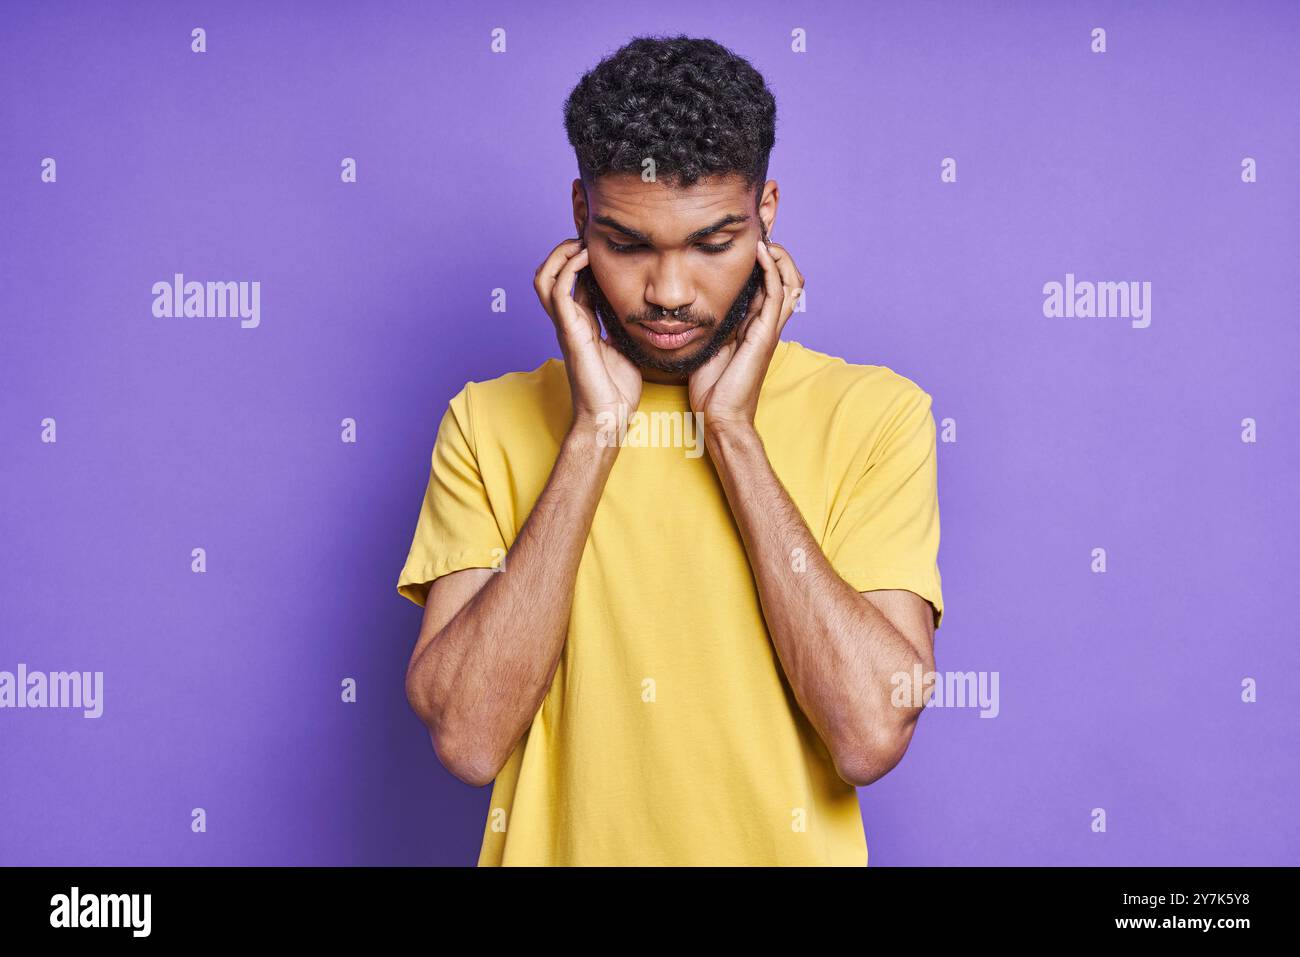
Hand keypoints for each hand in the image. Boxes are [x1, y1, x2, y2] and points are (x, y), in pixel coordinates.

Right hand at [534, 238, 642, 433]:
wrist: (609, 417)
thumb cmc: (618, 390)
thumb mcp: (626, 346)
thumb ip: (625, 326)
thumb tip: (640, 309)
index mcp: (581, 323)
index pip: (572, 281)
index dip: (581, 258)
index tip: (601, 243)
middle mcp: (569, 321)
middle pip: (549, 274)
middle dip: (563, 250)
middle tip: (586, 236)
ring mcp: (566, 326)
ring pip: (545, 278)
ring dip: (560, 254)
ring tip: (580, 242)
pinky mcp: (570, 332)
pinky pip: (558, 292)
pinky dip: (568, 269)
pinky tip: (585, 258)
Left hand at [688, 236, 802, 432]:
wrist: (720, 416)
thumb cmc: (711, 388)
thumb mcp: (709, 344)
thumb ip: (712, 323)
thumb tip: (694, 302)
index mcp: (754, 326)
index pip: (769, 285)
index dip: (764, 262)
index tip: (748, 241)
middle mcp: (766, 325)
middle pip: (789, 279)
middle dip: (779, 254)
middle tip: (761, 234)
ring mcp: (769, 329)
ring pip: (790, 282)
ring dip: (780, 256)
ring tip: (765, 236)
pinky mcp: (765, 334)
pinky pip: (777, 293)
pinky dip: (772, 269)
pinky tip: (762, 252)